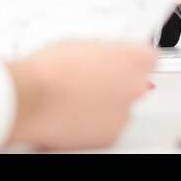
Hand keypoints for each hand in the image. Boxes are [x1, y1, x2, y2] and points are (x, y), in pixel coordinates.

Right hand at [4, 42, 155, 149]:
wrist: (31, 98)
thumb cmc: (48, 69)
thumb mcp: (79, 44)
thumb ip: (101, 52)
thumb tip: (102, 57)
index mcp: (130, 58)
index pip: (149, 57)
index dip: (133, 59)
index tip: (123, 62)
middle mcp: (133, 87)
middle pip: (136, 84)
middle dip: (118, 83)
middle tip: (93, 81)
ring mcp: (123, 114)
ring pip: (121, 108)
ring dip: (106, 104)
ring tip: (76, 99)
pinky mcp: (110, 136)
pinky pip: (108, 128)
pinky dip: (95, 124)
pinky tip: (73, 114)